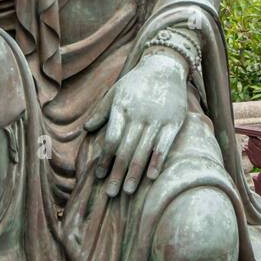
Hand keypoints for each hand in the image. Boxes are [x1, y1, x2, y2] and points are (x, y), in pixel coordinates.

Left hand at [85, 52, 188, 196]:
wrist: (165, 67)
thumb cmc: (136, 82)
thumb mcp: (115, 92)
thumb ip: (101, 111)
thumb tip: (86, 130)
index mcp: (122, 109)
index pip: (111, 139)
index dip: (105, 159)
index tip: (99, 175)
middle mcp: (139, 116)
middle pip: (126, 149)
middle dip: (117, 173)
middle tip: (111, 193)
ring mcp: (157, 119)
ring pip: (143, 151)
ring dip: (135, 173)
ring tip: (128, 190)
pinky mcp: (174, 122)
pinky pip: (164, 146)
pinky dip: (157, 162)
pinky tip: (150, 177)